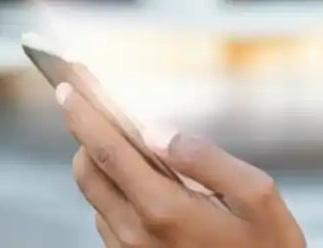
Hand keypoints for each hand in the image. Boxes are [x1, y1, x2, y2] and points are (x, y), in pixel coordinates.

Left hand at [58, 83, 306, 247]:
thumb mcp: (256, 196)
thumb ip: (204, 158)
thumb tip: (157, 130)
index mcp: (165, 209)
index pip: (107, 151)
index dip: (83, 115)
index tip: (66, 88)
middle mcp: (137, 234)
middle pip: (87, 171)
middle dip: (86, 134)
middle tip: (95, 107)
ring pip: (94, 197)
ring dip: (101, 165)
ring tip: (127, 146)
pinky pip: (107, 221)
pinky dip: (113, 194)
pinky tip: (141, 185)